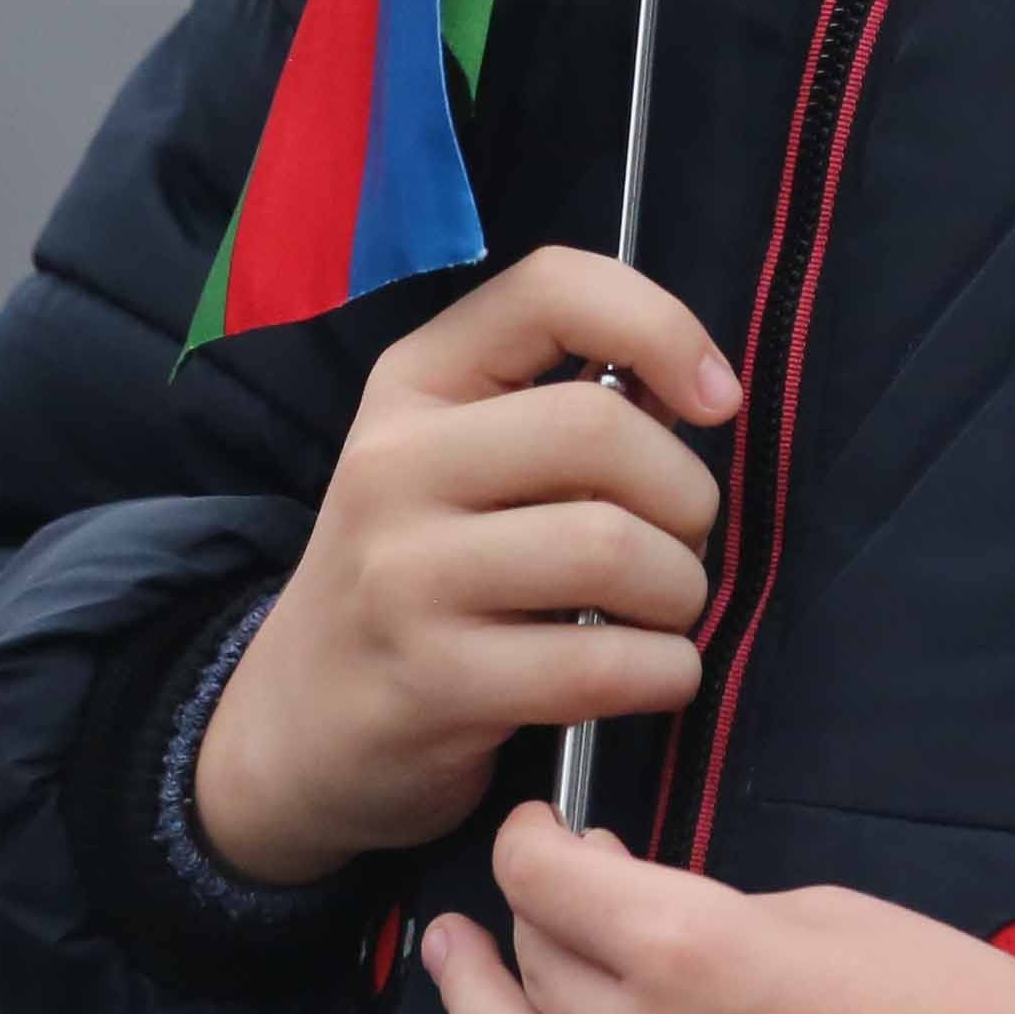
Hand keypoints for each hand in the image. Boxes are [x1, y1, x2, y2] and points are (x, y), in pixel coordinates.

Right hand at [194, 247, 739, 889]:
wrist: (297, 724)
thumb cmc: (419, 574)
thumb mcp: (456, 460)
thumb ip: (560, 410)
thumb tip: (700, 393)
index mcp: (414, 381)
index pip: (549, 289)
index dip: (661, 326)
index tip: (717, 401)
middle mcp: (394, 462)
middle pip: (597, 428)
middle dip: (687, 493)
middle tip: (683, 542)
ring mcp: (405, 574)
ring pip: (609, 547)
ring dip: (680, 590)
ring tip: (664, 613)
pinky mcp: (432, 681)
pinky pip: (597, 665)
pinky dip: (664, 672)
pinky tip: (654, 675)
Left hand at [417, 805, 1014, 1013]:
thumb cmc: (945, 1010)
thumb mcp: (814, 913)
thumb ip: (694, 911)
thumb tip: (617, 906)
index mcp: (684, 953)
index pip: (545, 878)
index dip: (533, 841)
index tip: (547, 830)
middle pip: (531, 964)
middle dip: (528, 912)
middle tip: (543, 890)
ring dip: (470, 999)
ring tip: (453, 956)